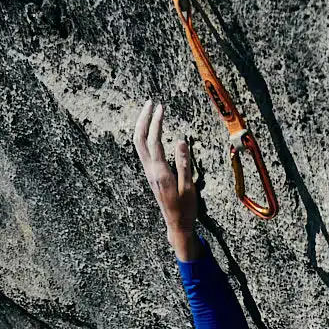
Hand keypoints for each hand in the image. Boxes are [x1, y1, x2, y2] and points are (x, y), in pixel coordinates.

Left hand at [134, 100, 200, 260]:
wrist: (176, 225)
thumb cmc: (185, 208)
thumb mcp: (189, 187)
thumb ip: (184, 163)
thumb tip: (180, 140)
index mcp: (160, 172)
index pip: (154, 140)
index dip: (156, 122)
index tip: (161, 107)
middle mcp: (150, 170)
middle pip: (139, 139)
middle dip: (143, 118)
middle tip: (151, 103)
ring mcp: (149, 173)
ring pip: (139, 144)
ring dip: (142, 126)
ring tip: (149, 112)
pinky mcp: (151, 175)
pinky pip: (143, 151)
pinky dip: (145, 137)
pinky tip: (150, 131)